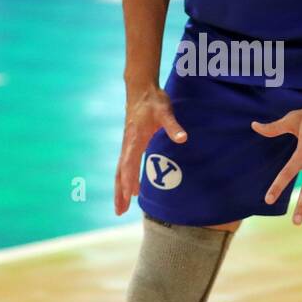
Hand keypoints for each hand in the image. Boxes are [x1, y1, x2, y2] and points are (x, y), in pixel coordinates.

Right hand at [115, 85, 185, 213]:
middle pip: (120, 172)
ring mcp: (126, 145)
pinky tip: (129, 190)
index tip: (130, 196)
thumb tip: (182, 138)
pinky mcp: (129, 144)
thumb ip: (173, 126)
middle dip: (119, 193)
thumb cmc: (153, 101)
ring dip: (119, 190)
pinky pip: (124, 166)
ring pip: (120, 171)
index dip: (129, 180)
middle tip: (119, 212)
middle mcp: (127, 144)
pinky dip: (124, 180)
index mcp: (134, 139)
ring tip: (120, 208)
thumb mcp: (165, 111)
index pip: (130, 163)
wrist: (140, 89)